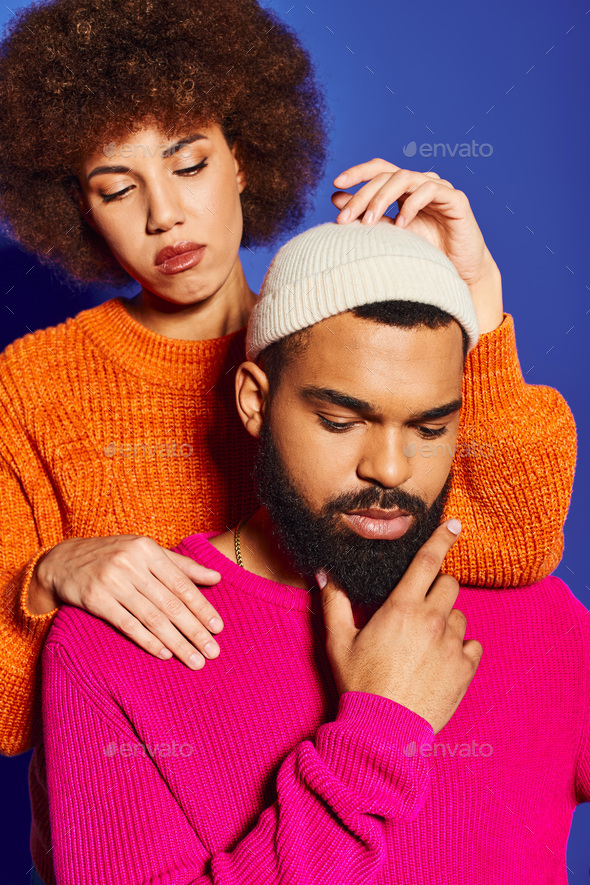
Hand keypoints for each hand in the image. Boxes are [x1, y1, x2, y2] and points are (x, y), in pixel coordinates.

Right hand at [28, 535, 222, 669]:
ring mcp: (112, 581)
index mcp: (147, 550)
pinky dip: (148, 641)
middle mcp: (131, 564)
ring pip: (152, 618)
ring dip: (176, 642)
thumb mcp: (146, 552)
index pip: (182, 583)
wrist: (63, 560)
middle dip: (194, 630)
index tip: (219, 627)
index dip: (202, 607)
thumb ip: (182, 565)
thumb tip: (217, 576)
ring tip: (194, 660)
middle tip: (212, 651)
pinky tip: (165, 654)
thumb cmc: (114, 555)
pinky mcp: (95, 599)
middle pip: (170, 604)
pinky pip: (128, 625)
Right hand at [318, 520, 482, 733]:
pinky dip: (459, 648)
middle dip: (436, 587)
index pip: (427, 561)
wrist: (384, 731)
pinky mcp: (465, 669)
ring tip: (423, 642)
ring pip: (459, 615)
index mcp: (402, 608)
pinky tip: (440, 660)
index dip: (441, 538)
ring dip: (445, 620)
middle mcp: (432, 620)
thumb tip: (324, 573)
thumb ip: (334, 602)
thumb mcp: (338, 641)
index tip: (453, 525)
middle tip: (417, 606)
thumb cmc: (359, 683)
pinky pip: (472, 645)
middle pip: (448, 584)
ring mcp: (452, 645)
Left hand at [331, 159, 502, 332]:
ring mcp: (439, 189)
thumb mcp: (389, 234)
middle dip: (363, 195)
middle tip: (344, 218)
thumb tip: (335, 198)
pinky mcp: (456, 200)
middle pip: (387, 175)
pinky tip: (401, 224)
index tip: (336, 183)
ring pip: (406, 178)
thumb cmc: (426, 253)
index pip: (379, 169)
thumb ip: (367, 215)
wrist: (460, 273)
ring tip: (369, 222)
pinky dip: (412, 205)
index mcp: (405, 189)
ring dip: (383, 198)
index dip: (358, 172)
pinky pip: (430, 191)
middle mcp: (421, 183)